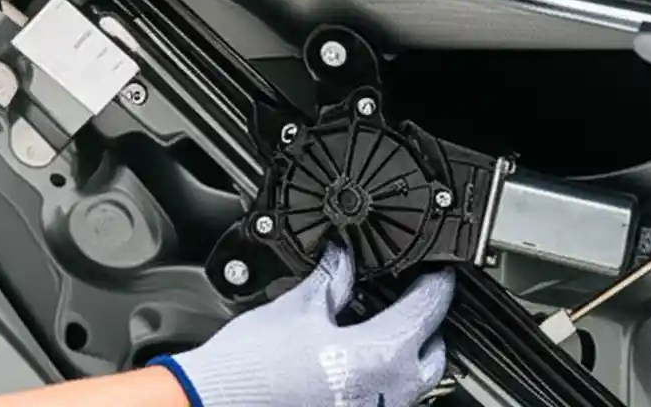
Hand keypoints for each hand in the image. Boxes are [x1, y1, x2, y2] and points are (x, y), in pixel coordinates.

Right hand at [151, 243, 453, 406]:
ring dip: (403, 356)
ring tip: (377, 329)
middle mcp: (390, 394)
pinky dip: (378, 378)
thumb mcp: (297, 307)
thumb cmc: (251, 368)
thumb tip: (342, 257)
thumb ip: (331, 279)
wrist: (213, 405)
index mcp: (383, 355)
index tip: (436, 270)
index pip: (430, 308)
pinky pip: (382, 399)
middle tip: (409, 299)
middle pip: (433, 354)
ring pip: (411, 384)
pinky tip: (352, 362)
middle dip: (426, 325)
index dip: (436, 281)